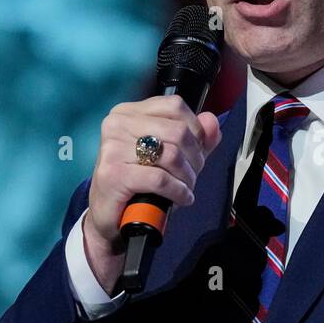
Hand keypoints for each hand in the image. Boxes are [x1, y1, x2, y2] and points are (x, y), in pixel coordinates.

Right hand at [83, 95, 222, 293]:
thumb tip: (212, 121)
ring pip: (172, 155)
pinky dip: (178, 191)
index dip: (196, 130)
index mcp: (128, 112)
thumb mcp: (170, 155)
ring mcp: (112, 148)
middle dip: (195, 158)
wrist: (111, 216)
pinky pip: (160, 179)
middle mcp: (117, 124)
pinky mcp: (113, 174)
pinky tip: (181, 198)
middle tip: (192, 176)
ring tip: (187, 188)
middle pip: (178, 131)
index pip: (174, 106)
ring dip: (188, 177)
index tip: (197, 151)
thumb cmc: (139, 182)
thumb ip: (194, 137)